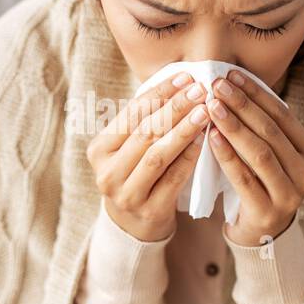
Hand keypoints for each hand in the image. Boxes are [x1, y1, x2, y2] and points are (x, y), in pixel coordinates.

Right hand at [86, 72, 209, 241]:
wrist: (133, 226)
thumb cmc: (135, 175)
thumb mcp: (128, 149)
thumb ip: (144, 121)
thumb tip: (181, 83)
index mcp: (99, 150)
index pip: (130, 113)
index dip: (159, 93)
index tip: (185, 77)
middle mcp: (107, 172)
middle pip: (144, 132)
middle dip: (174, 108)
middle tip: (199, 90)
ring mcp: (127, 195)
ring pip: (157, 155)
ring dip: (183, 130)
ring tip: (205, 111)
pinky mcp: (149, 211)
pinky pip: (173, 179)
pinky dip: (189, 157)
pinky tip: (204, 140)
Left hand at [205, 69, 303, 246]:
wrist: (258, 233)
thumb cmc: (259, 183)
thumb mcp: (268, 154)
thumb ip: (260, 126)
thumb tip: (232, 83)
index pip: (282, 115)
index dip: (256, 93)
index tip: (232, 74)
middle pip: (271, 132)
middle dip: (242, 106)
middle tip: (217, 86)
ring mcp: (290, 195)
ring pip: (260, 153)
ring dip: (234, 127)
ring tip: (212, 107)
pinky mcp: (268, 212)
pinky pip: (245, 178)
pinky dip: (227, 155)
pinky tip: (211, 137)